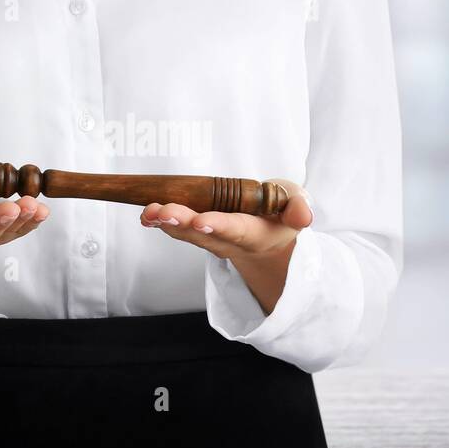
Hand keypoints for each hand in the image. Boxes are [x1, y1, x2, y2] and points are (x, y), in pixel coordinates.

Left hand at [140, 179, 314, 314]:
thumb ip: (298, 209)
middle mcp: (227, 240)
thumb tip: (302, 215)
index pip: (235, 230)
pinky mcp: (194, 232)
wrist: (264, 238)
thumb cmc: (278, 214)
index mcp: (254, 233)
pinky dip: (159, 222)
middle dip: (183, 223)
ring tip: (150, 212)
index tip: (202, 221)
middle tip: (164, 213)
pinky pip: (176, 229)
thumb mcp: (295, 207)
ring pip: (185, 233)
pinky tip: (146, 214)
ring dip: (165, 223)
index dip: (218, 225)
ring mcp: (208, 238)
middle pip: (202, 234)